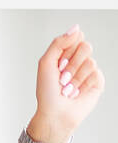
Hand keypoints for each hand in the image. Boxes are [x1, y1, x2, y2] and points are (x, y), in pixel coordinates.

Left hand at [32, 25, 104, 140]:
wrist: (55, 113)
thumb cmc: (47, 92)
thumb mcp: (46, 63)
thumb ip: (59, 43)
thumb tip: (77, 28)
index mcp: (65, 54)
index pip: (75, 38)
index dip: (67, 49)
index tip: (58, 63)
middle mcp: (77, 61)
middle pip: (85, 47)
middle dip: (72, 63)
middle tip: (62, 77)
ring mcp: (88, 71)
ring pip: (90, 61)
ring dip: (75, 77)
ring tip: (67, 88)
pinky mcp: (97, 82)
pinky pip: (96, 73)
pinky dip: (83, 84)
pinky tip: (76, 92)